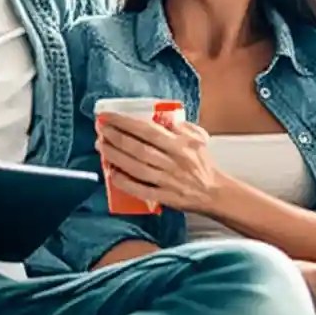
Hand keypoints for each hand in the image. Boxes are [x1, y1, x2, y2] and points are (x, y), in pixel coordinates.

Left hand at [95, 114, 221, 213]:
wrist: (215, 192)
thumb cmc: (204, 164)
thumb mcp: (197, 138)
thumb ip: (179, 126)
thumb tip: (160, 116)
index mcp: (180, 145)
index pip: (148, 130)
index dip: (126, 123)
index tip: (109, 117)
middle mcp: (172, 162)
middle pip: (138, 149)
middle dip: (116, 138)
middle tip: (101, 130)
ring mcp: (167, 181)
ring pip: (136, 168)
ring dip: (116, 157)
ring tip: (102, 147)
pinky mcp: (165, 198)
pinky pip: (141, 190)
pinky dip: (125, 183)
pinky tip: (112, 174)